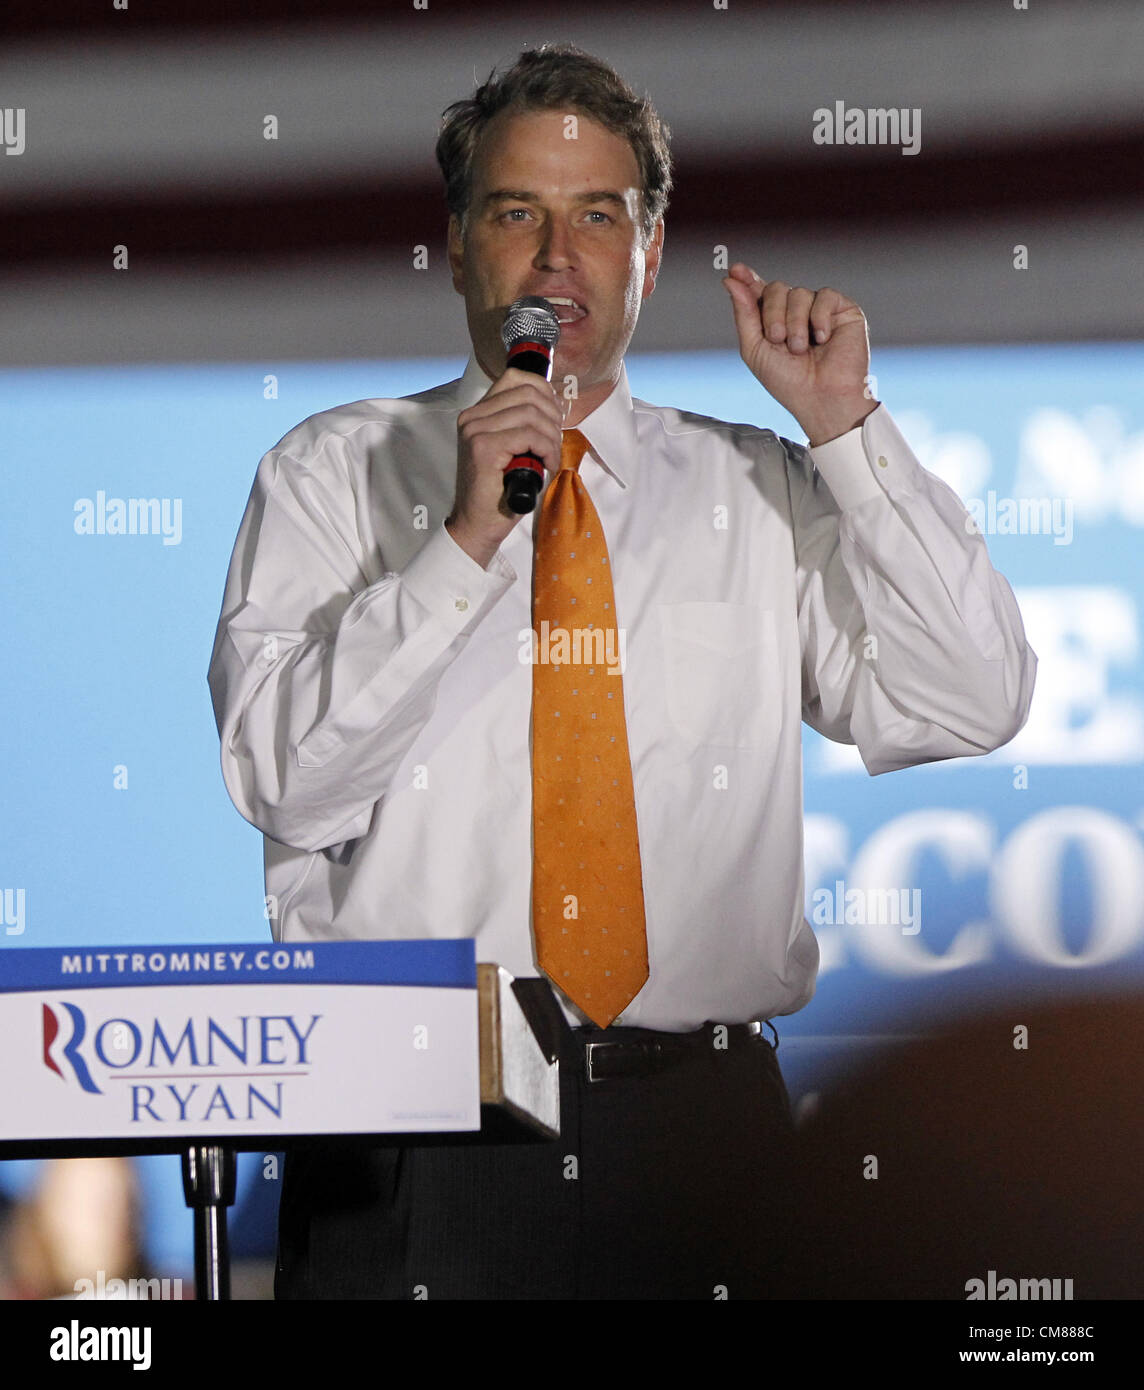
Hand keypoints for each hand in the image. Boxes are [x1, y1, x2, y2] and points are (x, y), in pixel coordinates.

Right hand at [447, 368, 563, 568]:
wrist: (477, 525)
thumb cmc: (498, 491)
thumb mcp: (511, 449)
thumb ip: (521, 424)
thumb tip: (552, 405)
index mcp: (477, 413)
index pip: (516, 378)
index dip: (544, 391)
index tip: (554, 416)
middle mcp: (471, 417)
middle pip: (528, 393)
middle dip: (553, 417)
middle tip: (555, 443)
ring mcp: (475, 431)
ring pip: (532, 415)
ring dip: (551, 437)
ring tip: (551, 458)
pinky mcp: (483, 448)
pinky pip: (530, 436)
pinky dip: (547, 450)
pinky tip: (547, 466)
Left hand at [722, 263, 877, 445]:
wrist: (821, 398)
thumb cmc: (788, 382)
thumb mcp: (755, 349)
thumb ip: (744, 314)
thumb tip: (731, 279)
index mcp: (773, 322)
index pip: (759, 292)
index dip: (747, 279)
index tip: (735, 269)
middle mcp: (795, 313)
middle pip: (775, 288)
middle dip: (772, 313)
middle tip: (777, 339)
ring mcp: (819, 310)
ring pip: (799, 292)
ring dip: (795, 322)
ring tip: (800, 349)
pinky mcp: (843, 311)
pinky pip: (825, 295)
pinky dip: (819, 317)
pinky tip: (822, 339)